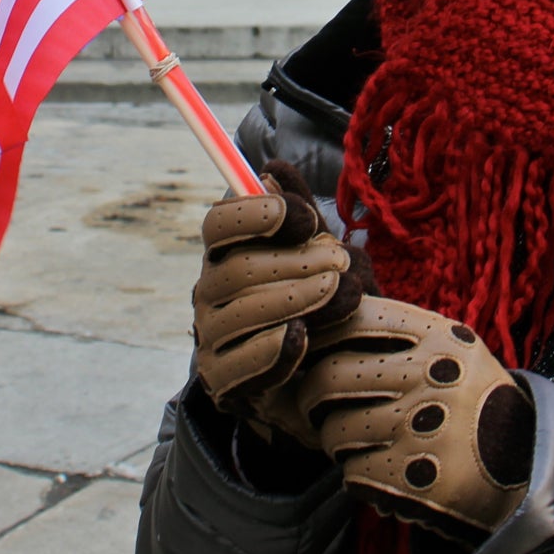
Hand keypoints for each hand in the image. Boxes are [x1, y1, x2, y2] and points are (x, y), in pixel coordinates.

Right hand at [193, 161, 366, 436]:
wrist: (331, 379)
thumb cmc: (328, 307)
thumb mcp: (326, 258)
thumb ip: (303, 218)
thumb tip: (275, 170)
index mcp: (230, 253)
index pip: (218, 224)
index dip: (253, 214)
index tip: (301, 217)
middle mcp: (212, 292)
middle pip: (235, 267)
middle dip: (294, 261)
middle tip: (341, 263)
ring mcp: (214, 338)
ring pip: (239, 312)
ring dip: (295, 299)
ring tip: (340, 296)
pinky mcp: (223, 383)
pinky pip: (239, 366)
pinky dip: (272, 350)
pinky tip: (302, 338)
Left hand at [295, 297, 534, 542]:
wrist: (525, 469)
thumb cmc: (465, 403)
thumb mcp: (448, 351)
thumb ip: (390, 335)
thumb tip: (306, 327)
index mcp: (440, 336)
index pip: (351, 319)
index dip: (318, 338)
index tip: (312, 355)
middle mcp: (434, 376)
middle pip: (328, 376)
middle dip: (313, 398)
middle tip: (320, 410)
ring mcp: (426, 428)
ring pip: (334, 430)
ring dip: (335, 443)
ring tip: (358, 444)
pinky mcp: (419, 479)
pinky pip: (352, 474)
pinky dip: (359, 479)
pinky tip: (385, 472)